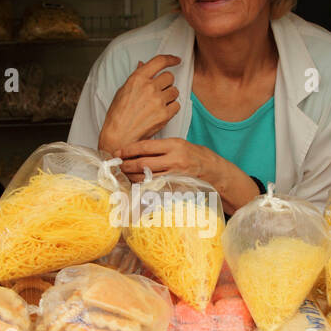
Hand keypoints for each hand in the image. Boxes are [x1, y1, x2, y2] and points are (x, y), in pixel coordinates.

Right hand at [98, 54, 181, 154]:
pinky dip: (172, 108)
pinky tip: (161, 112)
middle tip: (159, 91)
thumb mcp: (123, 91)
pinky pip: (177, 105)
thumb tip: (143, 65)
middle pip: (169, 77)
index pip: (159, 61)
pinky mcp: (165, 114)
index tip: (176, 60)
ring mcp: (158, 101)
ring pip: (175, 91)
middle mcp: (149, 88)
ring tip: (158, 104)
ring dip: (170, 96)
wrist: (119, 136)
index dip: (170, 59)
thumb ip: (136, 77)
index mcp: (138, 79)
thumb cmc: (118, 115)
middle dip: (166, 83)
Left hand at [119, 138, 259, 212]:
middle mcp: (174, 159)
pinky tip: (136, 183)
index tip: (118, 152)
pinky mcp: (175, 186)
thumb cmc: (194, 155)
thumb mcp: (179, 144)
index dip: (129, 150)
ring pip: (146, 176)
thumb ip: (161, 147)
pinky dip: (143, 185)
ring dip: (132, 176)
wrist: (213, 170)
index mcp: (174, 145)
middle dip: (127, 164)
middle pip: (143, 163)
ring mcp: (175, 174)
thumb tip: (137, 149)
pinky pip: (154, 186)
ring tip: (124, 174)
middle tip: (117, 165)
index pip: (145, 147)